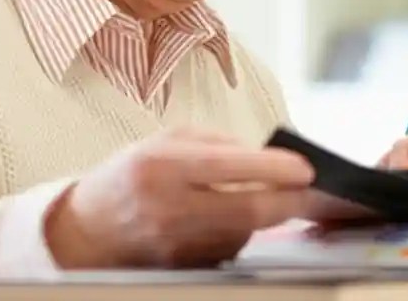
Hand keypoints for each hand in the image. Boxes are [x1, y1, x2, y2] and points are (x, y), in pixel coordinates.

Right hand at [44, 127, 313, 268]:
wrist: (88, 230)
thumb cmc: (131, 175)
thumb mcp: (166, 140)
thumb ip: (217, 143)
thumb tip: (269, 157)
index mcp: (162, 167)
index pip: (229, 167)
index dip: (274, 169)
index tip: (306, 167)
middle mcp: (170, 209)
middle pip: (249, 212)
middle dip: (293, 201)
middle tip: (319, 191)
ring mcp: (179, 246)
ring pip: (246, 231)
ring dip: (266, 215)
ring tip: (262, 194)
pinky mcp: (187, 267)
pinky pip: (232, 247)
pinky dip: (242, 230)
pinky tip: (229, 216)